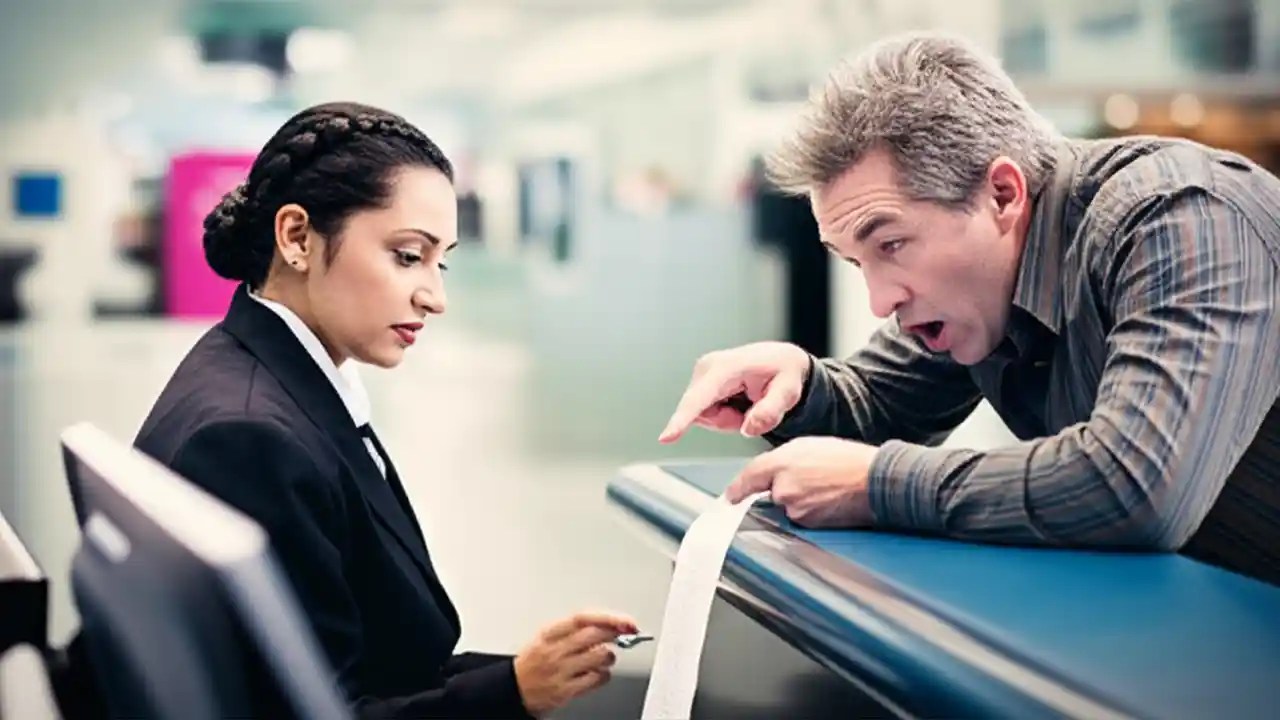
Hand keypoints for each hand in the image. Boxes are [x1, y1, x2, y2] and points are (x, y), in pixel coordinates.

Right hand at [513, 611, 636, 716]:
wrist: (514, 689)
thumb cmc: (533, 662)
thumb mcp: (547, 637)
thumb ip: (574, 629)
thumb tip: (608, 623)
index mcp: (549, 633)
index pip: (583, 618)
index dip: (608, 618)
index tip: (626, 621)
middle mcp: (555, 650)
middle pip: (594, 635)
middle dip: (614, 634)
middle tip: (622, 636)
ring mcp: (560, 670)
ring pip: (599, 656)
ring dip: (609, 657)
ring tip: (603, 658)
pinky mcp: (565, 690)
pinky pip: (596, 679)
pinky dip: (603, 676)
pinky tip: (597, 674)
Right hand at [659, 342, 810, 442]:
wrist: (782, 361)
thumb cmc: (785, 373)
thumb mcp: (788, 392)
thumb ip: (770, 411)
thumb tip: (748, 428)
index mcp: (727, 368)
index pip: (699, 399)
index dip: (682, 420)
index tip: (666, 437)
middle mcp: (708, 368)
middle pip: (701, 414)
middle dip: (727, 421)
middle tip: (754, 410)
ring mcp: (702, 374)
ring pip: (701, 416)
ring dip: (726, 419)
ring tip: (748, 402)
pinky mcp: (701, 383)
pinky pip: (704, 412)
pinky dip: (724, 414)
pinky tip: (739, 400)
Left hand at [727, 437, 876, 527]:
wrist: (873, 480)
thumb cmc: (846, 459)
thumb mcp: (807, 445)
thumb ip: (782, 460)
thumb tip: (773, 473)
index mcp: (780, 464)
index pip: (748, 479)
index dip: (738, 489)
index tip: (730, 497)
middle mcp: (782, 490)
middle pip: (771, 493)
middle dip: (784, 487)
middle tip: (811, 477)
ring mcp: (795, 511)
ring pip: (788, 507)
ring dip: (799, 499)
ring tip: (824, 486)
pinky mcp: (809, 525)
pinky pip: (802, 517)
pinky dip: (811, 509)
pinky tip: (828, 498)